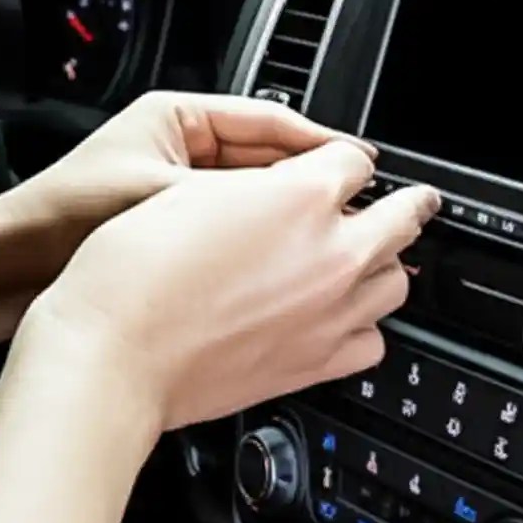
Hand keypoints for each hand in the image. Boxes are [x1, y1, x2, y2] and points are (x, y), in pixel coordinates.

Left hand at [0, 91, 371, 279]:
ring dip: (283, 213)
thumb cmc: (66, 219)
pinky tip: (279, 262)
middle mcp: (179, 145)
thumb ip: (241, 196)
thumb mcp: (167, 198)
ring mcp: (175, 186)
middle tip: (354, 203)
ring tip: (324, 234)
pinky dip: (255, 241)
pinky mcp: (169, 227)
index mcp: (178, 116)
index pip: (269, 120)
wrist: (7, 271)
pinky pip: (229, 228)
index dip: (319, 145)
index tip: (359, 166)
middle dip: (307, 182)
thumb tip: (306, 194)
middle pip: (265, 158)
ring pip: (251, 196)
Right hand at [20, 140, 439, 430]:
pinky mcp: (317, 362)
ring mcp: (331, 312)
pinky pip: (372, 341)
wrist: (116, 354)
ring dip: (384, 265)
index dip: (348, 159)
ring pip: (396, 281)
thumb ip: (259, 188)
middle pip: (401, 218)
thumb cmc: (135, 273)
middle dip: (402, 205)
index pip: (355, 161)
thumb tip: (287, 192)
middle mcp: (331, 252)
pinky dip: (365, 326)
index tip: (349, 166)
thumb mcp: (191, 191)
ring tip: (368, 261)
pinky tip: (344, 318)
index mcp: (302, 195)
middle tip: (406, 202)